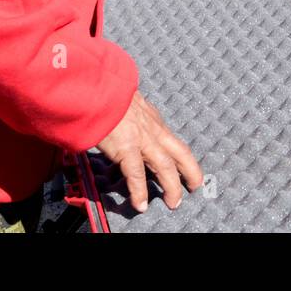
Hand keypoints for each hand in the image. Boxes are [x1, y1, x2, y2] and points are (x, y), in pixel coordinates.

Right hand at [97, 92, 202, 211]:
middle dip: (190, 171)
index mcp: (152, 118)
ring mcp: (141, 138)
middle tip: (195, 186)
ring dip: (171, 186)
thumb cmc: (106, 91)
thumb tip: (123, 123)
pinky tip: (141, 205)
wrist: (96, 85)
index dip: (181, 155)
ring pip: (165, 165)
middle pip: (180, 152)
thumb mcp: (127, 101)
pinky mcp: (125, 146)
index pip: (172, 139)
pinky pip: (136, 173)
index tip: (187, 166)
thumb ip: (130, 115)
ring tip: (174, 203)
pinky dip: (139, 191)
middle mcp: (152, 128)